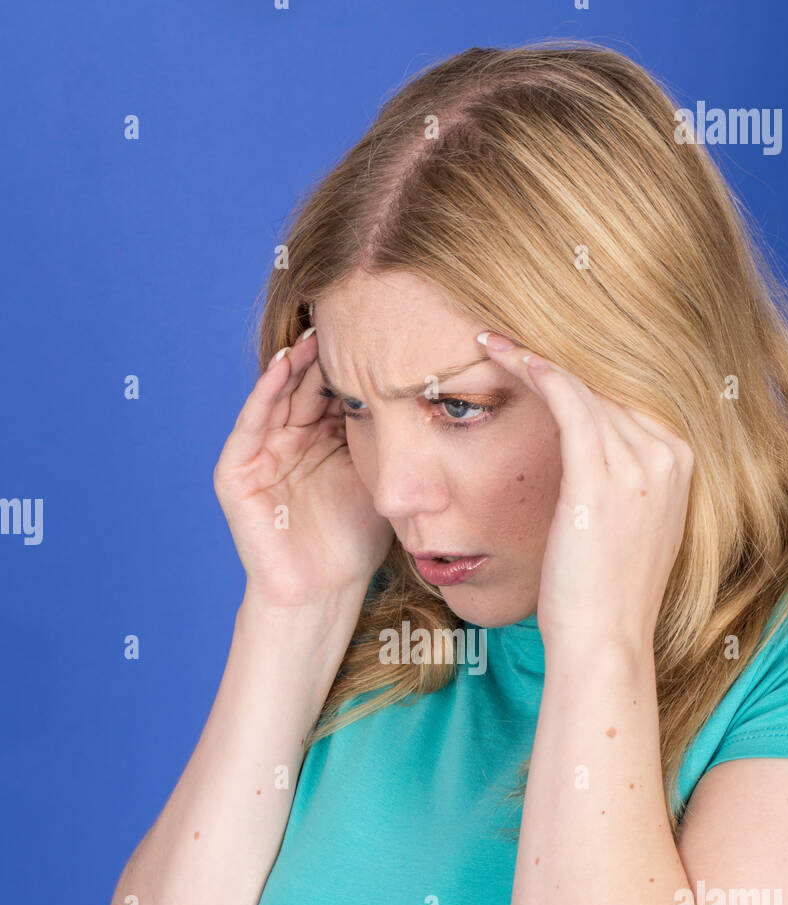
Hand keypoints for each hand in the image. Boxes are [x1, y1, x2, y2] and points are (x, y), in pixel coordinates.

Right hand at [213, 330, 393, 609]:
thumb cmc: (356, 540)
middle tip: (347, 308)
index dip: (354, 357)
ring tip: (316, 328)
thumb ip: (390, 434)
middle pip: (306, 383)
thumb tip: (430, 388)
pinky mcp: (235, 474)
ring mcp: (259, 454)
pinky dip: (263, 394)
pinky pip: (249, 425)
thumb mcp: (380, 475)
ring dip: (294, 362)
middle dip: (325, 349)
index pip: (335, 386)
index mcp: (322, 437)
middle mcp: (288, 438)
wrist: (323, 591)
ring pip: (278, 396)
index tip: (380, 321)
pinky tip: (283, 367)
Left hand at [476, 333, 693, 653]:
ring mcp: (641, 465)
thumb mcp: (624, 525)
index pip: (624, 399)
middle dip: (554, 359)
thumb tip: (581, 450)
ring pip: (583, 388)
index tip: (537, 354)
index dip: (576, 374)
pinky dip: (536, 372)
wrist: (604, 639)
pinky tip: (506, 354)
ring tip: (495, 340)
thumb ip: (619, 480)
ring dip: (534, 358)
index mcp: (681, 464)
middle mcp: (670, 456)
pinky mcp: (602, 477)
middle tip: (508, 334)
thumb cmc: (601, 592)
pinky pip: (568, 402)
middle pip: (605, 386)